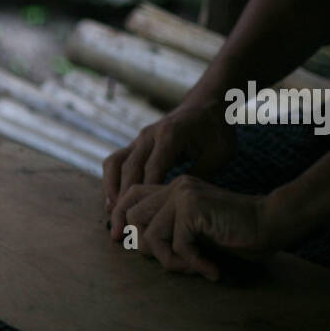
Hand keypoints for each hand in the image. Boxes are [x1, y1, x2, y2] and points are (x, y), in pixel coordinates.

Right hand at [103, 99, 235, 209]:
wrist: (206, 106)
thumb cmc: (216, 132)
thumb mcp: (218, 155)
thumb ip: (196, 177)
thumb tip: (177, 205)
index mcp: (171, 135)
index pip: (152, 169)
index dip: (146, 195)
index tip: (144, 219)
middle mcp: (149, 135)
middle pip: (129, 169)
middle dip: (124, 198)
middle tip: (123, 224)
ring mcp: (139, 138)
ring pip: (114, 163)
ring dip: (111, 189)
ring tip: (113, 213)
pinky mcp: (135, 144)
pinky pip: (115, 161)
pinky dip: (111, 181)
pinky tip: (114, 201)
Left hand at [109, 175, 278, 280]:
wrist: (270, 224)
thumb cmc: (235, 233)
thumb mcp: (194, 231)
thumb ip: (168, 229)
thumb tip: (132, 242)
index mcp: (174, 188)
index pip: (131, 196)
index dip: (120, 218)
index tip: (119, 240)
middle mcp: (175, 187)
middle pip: (133, 217)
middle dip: (147, 248)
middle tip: (176, 263)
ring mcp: (183, 195)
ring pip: (150, 236)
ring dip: (171, 261)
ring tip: (194, 268)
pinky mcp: (192, 208)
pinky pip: (176, 246)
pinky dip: (192, 264)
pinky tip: (210, 269)